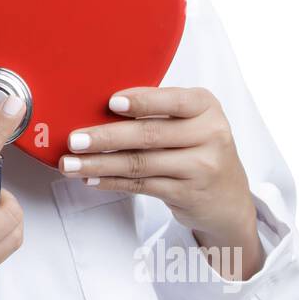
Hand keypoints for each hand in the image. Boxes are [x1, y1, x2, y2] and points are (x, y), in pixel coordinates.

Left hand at [57, 85, 260, 251]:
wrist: (228, 198)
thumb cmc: (197, 148)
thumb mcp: (190, 121)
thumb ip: (157, 111)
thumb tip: (97, 105)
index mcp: (206, 107)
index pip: (173, 101)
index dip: (142, 102)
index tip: (111, 103)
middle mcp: (210, 135)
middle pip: (150, 135)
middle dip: (106, 137)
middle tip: (74, 139)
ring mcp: (201, 168)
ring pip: (140, 164)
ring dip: (100, 164)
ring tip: (70, 163)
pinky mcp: (187, 194)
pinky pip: (141, 185)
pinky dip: (111, 181)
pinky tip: (90, 178)